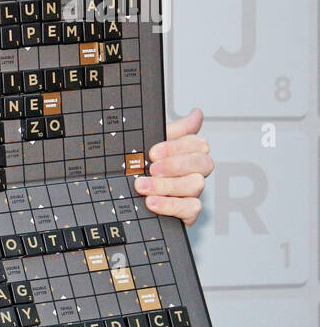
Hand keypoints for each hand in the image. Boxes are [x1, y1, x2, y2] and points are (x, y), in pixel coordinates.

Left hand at [133, 106, 211, 226]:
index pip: (198, 144)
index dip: (177, 147)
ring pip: (196, 185)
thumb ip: (174, 130)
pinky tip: (152, 202)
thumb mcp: (149, 145)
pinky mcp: (187, 213)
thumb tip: (197, 113)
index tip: (153, 152)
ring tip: (143, 186)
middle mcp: (192, 172)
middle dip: (175, 164)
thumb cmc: (139, 169)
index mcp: (186, 154)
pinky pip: (192, 208)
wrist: (121, 198)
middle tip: (151, 168)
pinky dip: (170, 205)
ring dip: (167, 185)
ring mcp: (191, 193)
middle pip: (204, 163)